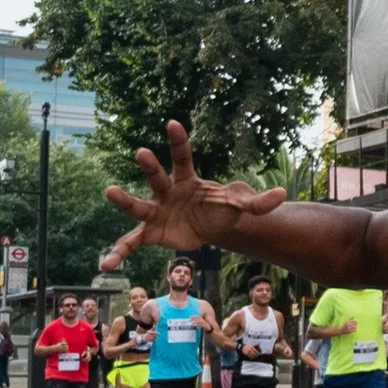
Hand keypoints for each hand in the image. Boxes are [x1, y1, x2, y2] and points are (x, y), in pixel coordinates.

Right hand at [100, 122, 285, 271]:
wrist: (208, 226)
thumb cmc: (220, 209)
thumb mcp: (240, 206)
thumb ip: (258, 202)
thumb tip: (282, 195)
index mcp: (188, 179)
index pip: (183, 156)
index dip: (179, 141)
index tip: (172, 122)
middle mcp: (167, 191)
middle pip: (157, 176)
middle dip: (151, 165)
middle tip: (142, 151)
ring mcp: (155, 211)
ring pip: (137, 205)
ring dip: (124, 200)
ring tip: (111, 191)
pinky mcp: (150, 233)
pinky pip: (131, 242)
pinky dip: (119, 252)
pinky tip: (105, 265)